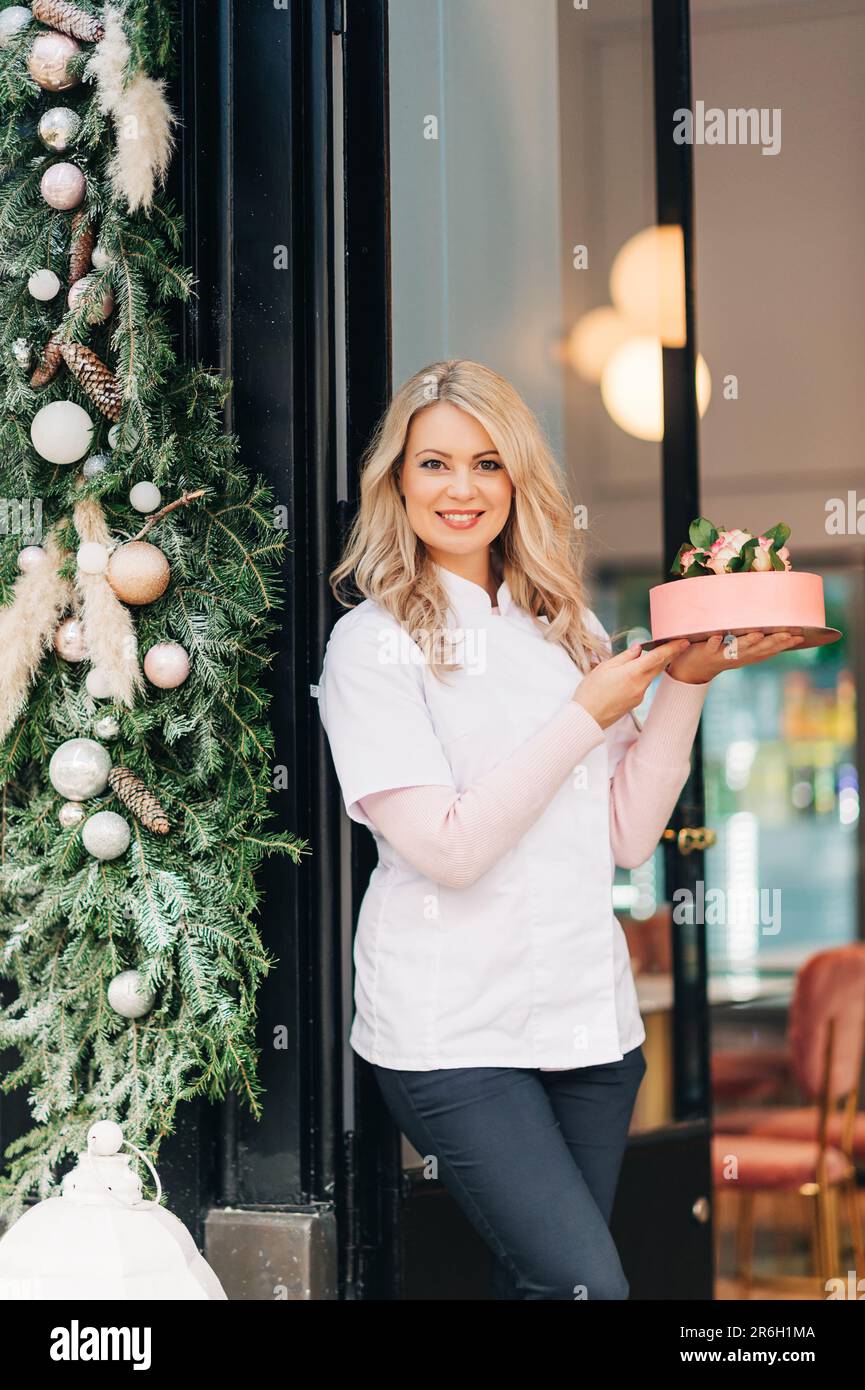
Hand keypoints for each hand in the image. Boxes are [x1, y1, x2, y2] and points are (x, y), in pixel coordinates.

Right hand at [572, 639, 690, 728]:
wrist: (587, 717)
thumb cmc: (591, 690)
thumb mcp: (604, 667)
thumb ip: (625, 657)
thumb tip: (639, 648)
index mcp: (632, 673)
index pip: (658, 657)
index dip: (673, 648)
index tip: (685, 641)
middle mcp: (640, 684)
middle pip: (659, 666)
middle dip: (670, 655)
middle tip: (680, 644)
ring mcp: (639, 695)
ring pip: (651, 676)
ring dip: (655, 665)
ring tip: (654, 654)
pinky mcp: (636, 702)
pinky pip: (643, 685)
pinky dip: (643, 676)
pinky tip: (633, 673)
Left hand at [666, 630, 805, 683]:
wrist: (693, 668)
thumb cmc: (720, 651)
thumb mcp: (740, 645)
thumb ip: (755, 636)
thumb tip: (773, 621)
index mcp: (748, 654)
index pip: (770, 649)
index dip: (785, 644)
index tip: (801, 636)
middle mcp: (738, 655)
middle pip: (758, 650)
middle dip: (774, 642)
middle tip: (788, 635)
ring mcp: (723, 655)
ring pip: (737, 649)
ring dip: (747, 643)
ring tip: (757, 635)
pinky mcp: (706, 652)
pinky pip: (710, 647)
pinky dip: (714, 642)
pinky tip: (717, 636)